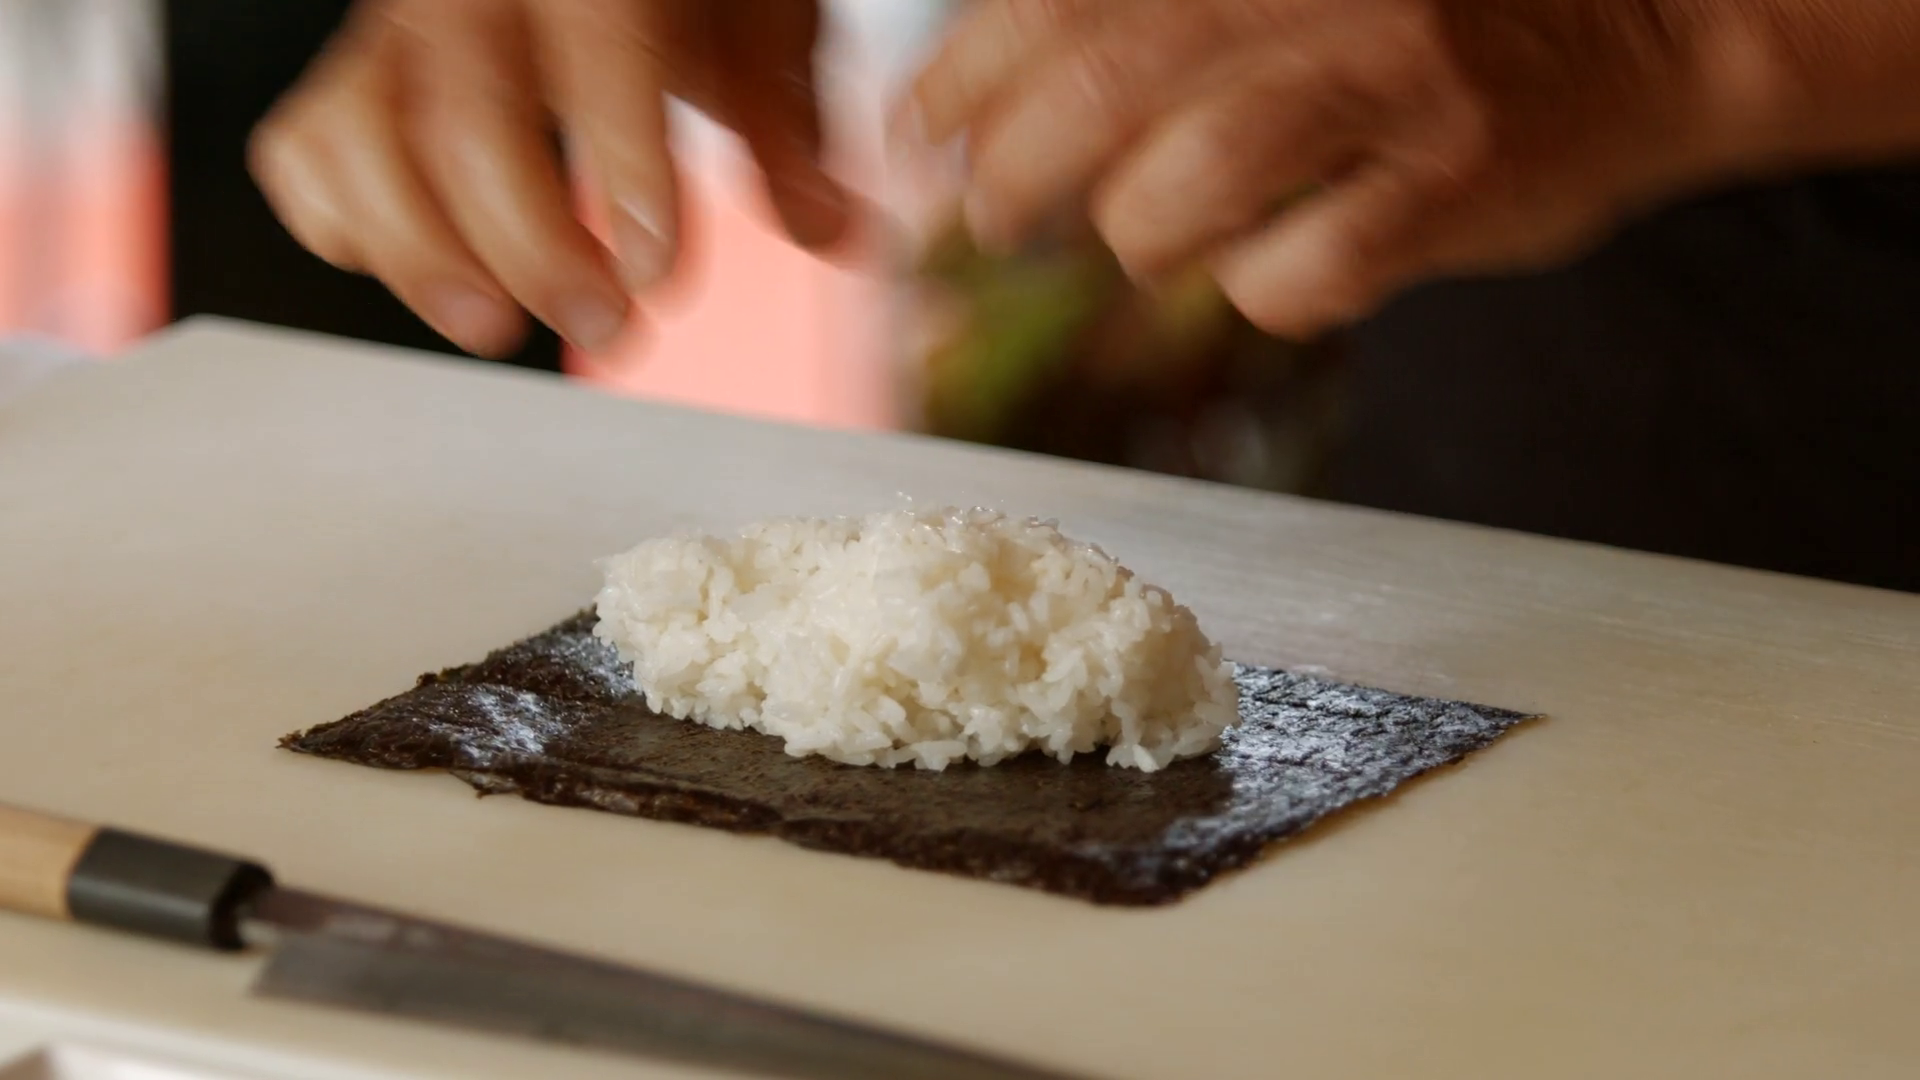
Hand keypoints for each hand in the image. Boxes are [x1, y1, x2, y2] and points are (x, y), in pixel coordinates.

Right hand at [250, 0, 850, 356]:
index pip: (595, 38)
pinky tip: (418, 269)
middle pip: (459, 110)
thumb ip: (788, 129)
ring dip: (421, 254)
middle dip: (529, 242)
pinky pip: (307, 150)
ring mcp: (398, 30)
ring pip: (357, 134)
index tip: (658, 273)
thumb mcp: (761, 22)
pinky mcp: (353, 76)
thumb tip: (843, 233)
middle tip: (609, 330)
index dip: (621, 161)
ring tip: (493, 328)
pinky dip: (345, 224)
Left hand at [901, 0, 1763, 338]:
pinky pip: (1295, 274)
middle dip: (1010, 176)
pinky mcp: (1453, 185)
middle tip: (989, 214)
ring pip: (1179, 194)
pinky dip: (1263, 286)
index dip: (961, 75)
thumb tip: (1002, 86)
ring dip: (1137, 233)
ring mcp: (1391, 84)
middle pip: (1097, 96)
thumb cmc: (1437, 9)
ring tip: (1147, 235)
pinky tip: (1288, 262)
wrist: (1655, 22)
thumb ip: (1162, 11)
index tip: (917, 132)